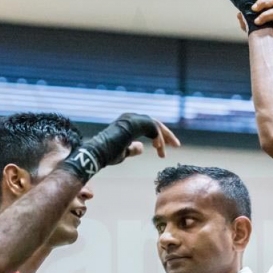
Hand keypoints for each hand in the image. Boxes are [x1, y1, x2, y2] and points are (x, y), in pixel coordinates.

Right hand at [60, 113, 180, 181]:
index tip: (164, 150)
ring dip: (163, 138)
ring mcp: (131, 119)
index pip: (149, 125)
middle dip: (166, 134)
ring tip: (164, 152)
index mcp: (127, 122)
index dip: (159, 136)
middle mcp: (130, 117)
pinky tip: (158, 149)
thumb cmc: (107, 155)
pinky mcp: (133, 124)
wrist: (96, 155)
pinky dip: (158, 139)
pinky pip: (152, 128)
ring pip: (155, 125)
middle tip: (176, 145)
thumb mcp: (123, 152)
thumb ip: (133, 149)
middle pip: (154, 123)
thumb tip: (142, 147)